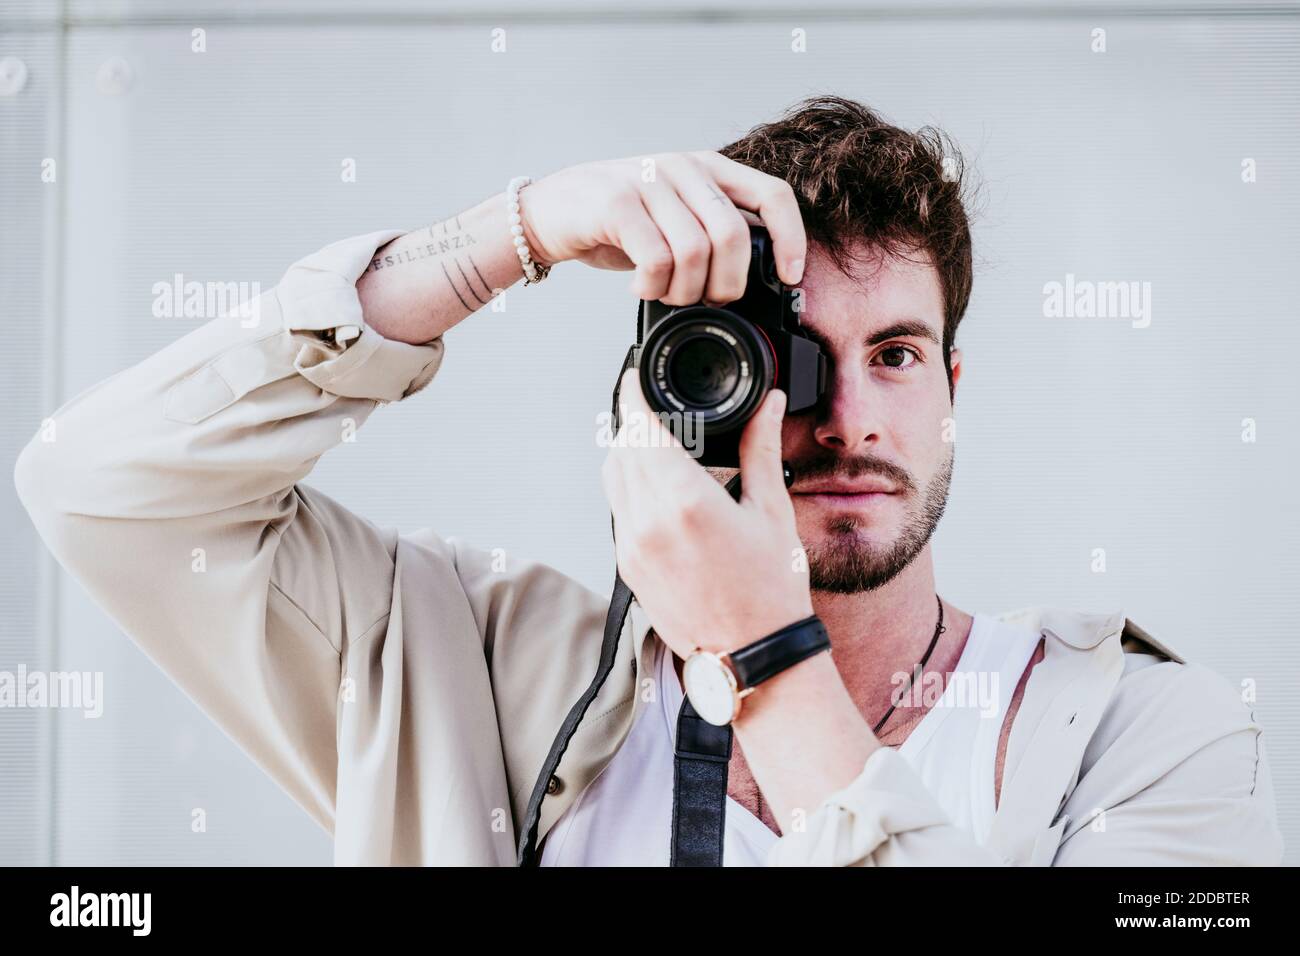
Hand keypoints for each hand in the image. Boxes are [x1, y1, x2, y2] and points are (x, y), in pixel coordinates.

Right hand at [517, 151, 805, 303]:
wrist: (549, 211)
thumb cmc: (619, 223)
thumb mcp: (675, 218)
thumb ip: (714, 232)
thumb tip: (760, 274)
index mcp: (709, 168)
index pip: (773, 195)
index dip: (790, 239)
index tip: (791, 278)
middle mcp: (684, 167)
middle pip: (733, 235)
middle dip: (726, 284)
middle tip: (707, 301)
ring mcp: (649, 181)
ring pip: (695, 252)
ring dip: (684, 291)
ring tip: (667, 295)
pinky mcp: (617, 203)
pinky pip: (656, 258)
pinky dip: (653, 286)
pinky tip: (643, 289)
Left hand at [601, 369, 812, 660]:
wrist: (754, 658)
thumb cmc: (771, 591)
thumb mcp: (772, 512)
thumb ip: (761, 449)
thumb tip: (770, 404)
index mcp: (685, 502)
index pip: (642, 429)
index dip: (635, 396)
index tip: (637, 377)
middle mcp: (648, 523)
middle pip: (621, 450)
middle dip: (633, 423)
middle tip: (651, 405)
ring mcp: (631, 548)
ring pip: (612, 480)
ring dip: (626, 455)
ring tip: (653, 443)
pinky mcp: (627, 569)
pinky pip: (617, 512)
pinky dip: (628, 489)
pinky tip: (657, 487)